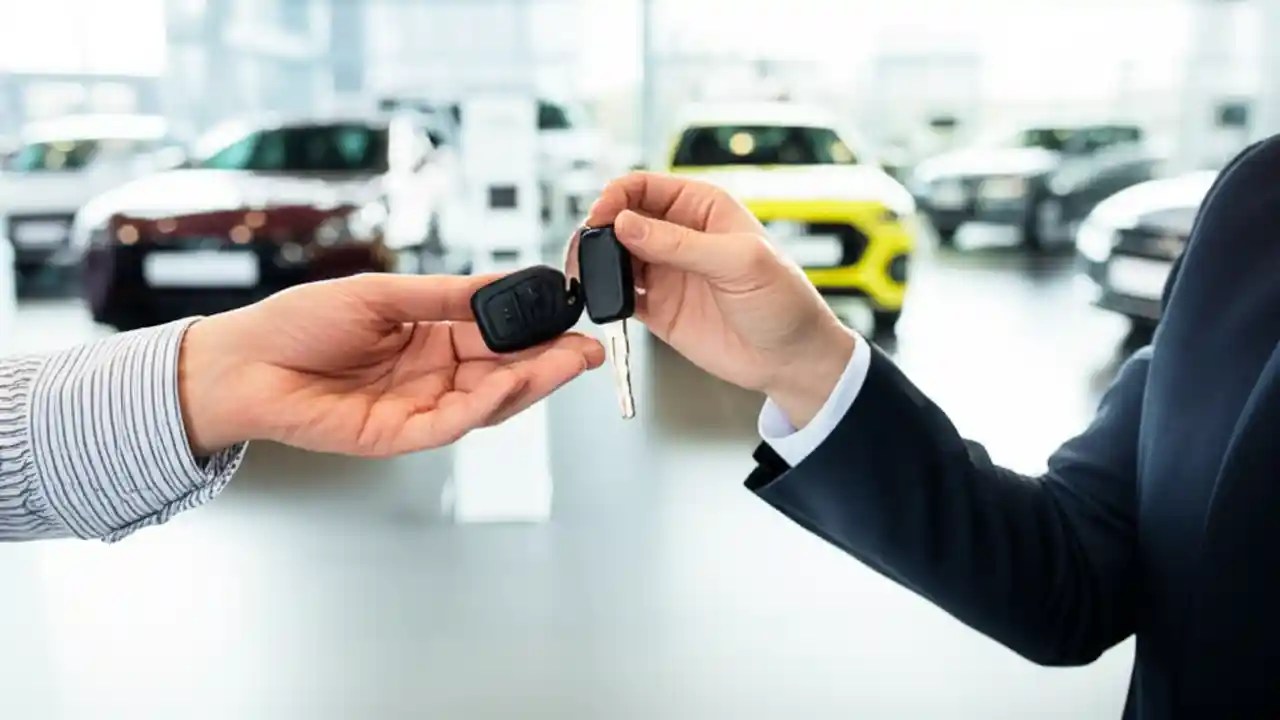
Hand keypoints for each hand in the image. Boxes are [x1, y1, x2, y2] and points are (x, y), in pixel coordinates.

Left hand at [177, 273, 605, 456]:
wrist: (240, 361)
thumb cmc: (297, 323)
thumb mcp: (381, 294)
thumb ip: (442, 296)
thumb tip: (499, 285)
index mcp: (430, 339)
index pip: (497, 338)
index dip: (537, 333)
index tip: (572, 320)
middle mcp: (431, 377)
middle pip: (504, 375)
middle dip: (549, 364)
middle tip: (588, 351)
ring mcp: (416, 409)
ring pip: (486, 403)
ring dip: (527, 384)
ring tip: (562, 363)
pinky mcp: (395, 437)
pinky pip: (447, 424)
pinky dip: (480, 406)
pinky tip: (504, 382)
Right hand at [574, 172, 854, 427]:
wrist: (791, 360)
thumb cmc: (784, 301)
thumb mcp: (739, 262)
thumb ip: (681, 243)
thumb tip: (627, 224)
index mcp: (703, 208)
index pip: (646, 187)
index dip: (618, 195)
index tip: (603, 215)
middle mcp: (680, 236)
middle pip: (622, 219)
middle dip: (600, 228)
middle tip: (589, 246)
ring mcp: (667, 272)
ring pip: (616, 256)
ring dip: (598, 261)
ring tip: (590, 273)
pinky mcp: (658, 308)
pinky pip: (621, 295)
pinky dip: (605, 295)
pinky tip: (604, 299)